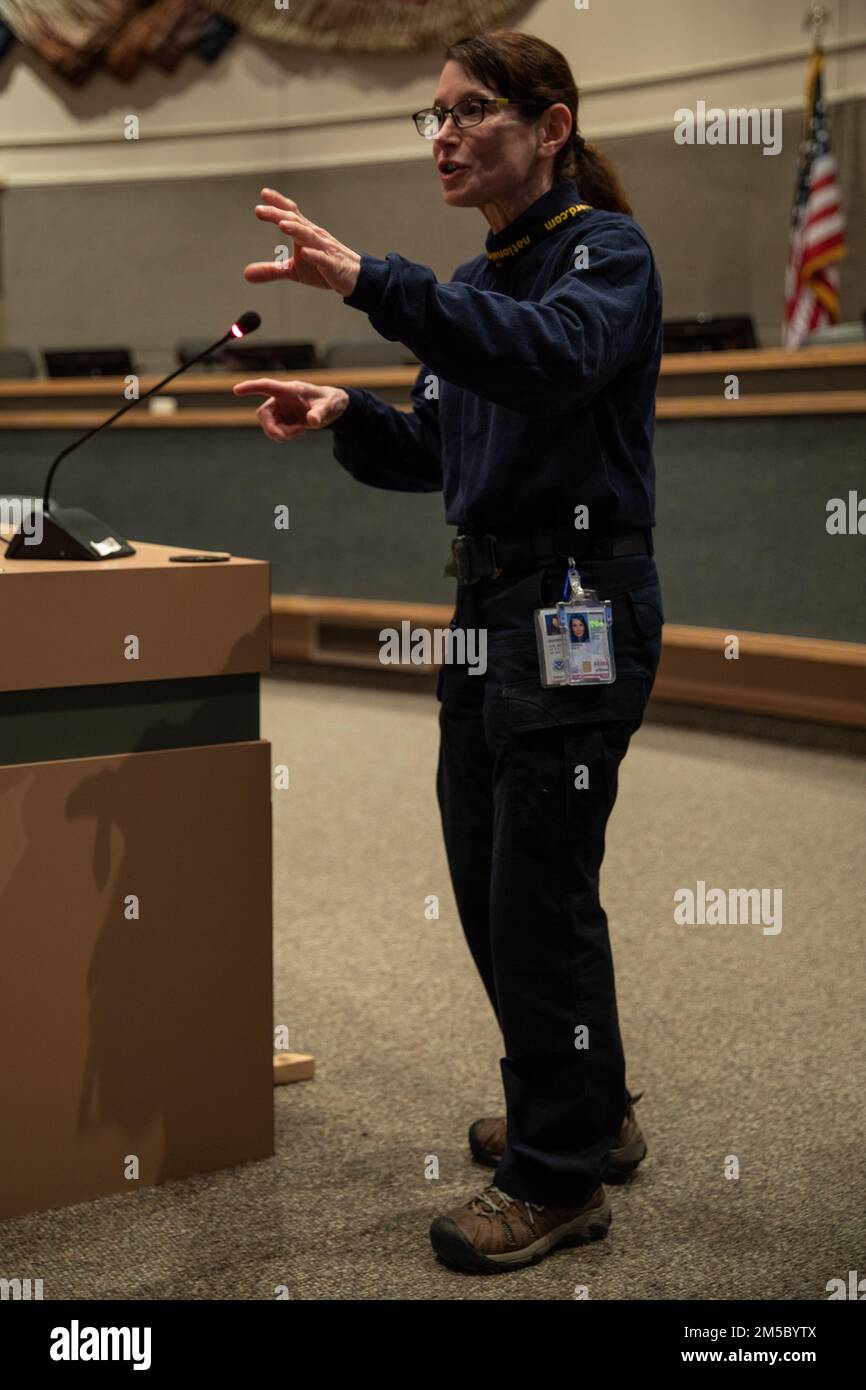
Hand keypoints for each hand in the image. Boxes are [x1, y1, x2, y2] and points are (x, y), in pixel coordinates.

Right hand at [233, 378, 348, 440]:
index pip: (266, 386)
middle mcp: (280, 398)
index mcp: (289, 390)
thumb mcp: (329, 406)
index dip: (251, 387)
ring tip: (301, 431)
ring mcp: (279, 409)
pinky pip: (275, 431)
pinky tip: (299, 431)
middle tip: (291, 436)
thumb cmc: (329, 401)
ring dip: (282, 434)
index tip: (236, 390)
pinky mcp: (281, 419)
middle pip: (263, 414)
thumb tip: (312, 422)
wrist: (331, 408)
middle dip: (273, 429)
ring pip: (268, 425)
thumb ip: (321, 413)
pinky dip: (285, 436)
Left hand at [244, 188, 361, 296]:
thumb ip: (271, 270)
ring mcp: (325, 249)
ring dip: (295, 229)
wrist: (355, 278)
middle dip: (278, 214)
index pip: (291, 213)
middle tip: (259, 210)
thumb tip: (246, 274)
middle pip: (295, 221)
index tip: (263, 194)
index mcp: (305, 233)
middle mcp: (315, 236)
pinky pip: (323, 259)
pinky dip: (314, 255)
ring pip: (309, 236)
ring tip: (281, 224)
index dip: (278, 203)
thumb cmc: (323, 269)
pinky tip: (304, 253)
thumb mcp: (293, 270)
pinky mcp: (333, 265)